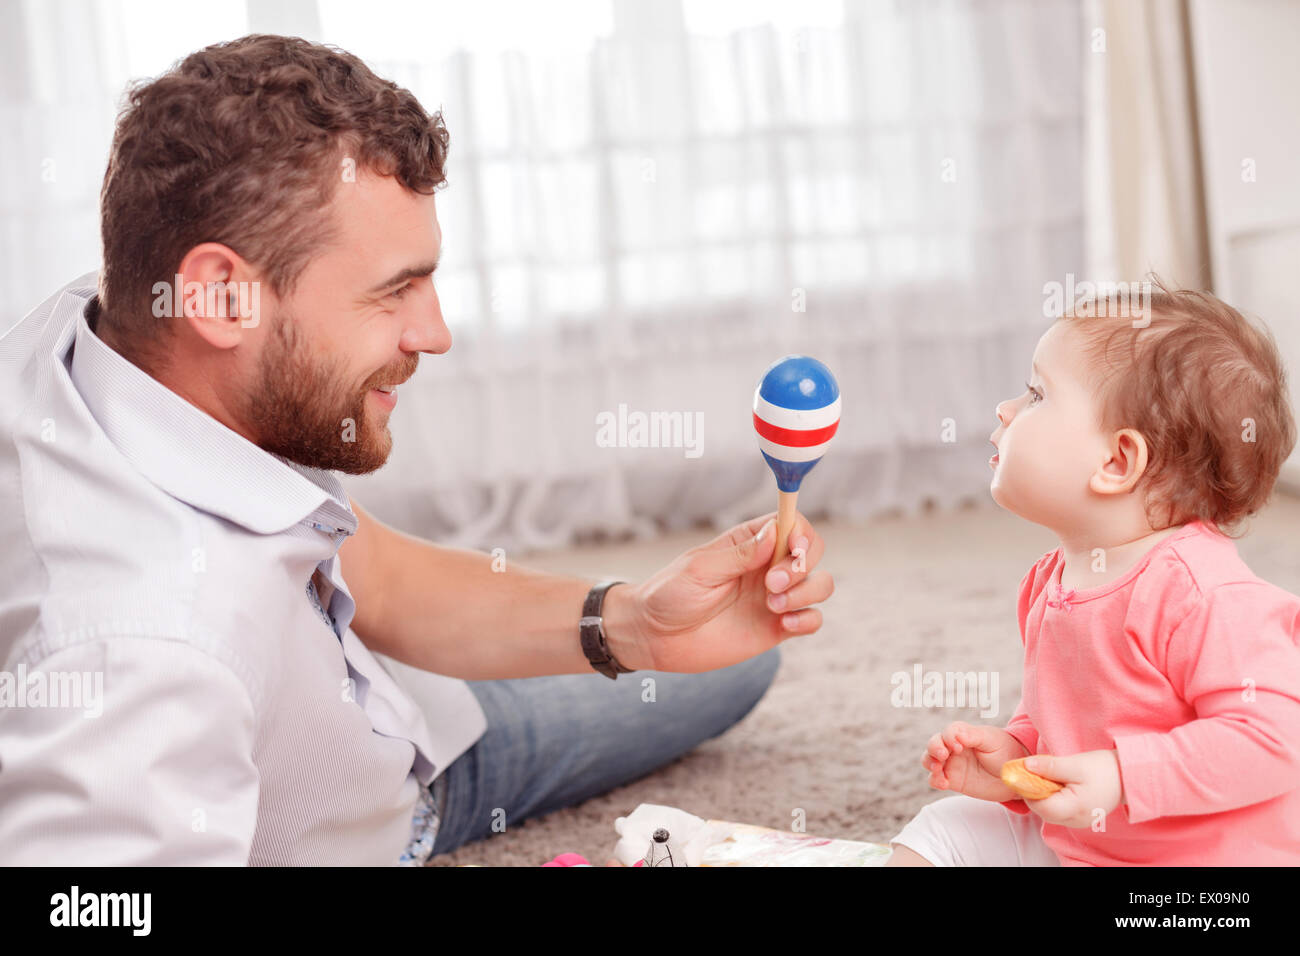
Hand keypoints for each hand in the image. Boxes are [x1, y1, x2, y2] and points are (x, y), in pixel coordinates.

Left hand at [609, 511, 832, 672]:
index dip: (801, 530)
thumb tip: (775, 532)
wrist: (654, 637)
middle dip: (801, 564)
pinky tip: (784, 623)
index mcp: (749, 542)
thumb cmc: (669, 595)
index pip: (791, 523)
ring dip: (806, 592)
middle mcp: (767, 566)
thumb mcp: (700, 568)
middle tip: (770, 583)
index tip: (793, 544)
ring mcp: (774, 597)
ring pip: (819, 584)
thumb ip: (740, 554)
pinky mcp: (776, 628)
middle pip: (812, 551)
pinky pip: (811, 619)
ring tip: (772, 605)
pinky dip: (808, 620)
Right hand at [922, 722, 1029, 801]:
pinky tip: (944, 783)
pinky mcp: (953, 781)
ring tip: (937, 769)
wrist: (1016, 776)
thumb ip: (973, 736)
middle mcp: (953, 748)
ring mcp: (952, 765)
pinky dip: (935, 780)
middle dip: (934, 748)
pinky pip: (936, 780)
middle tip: (942, 755)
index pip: (948, 731)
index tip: (958, 746)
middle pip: (933, 744)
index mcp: (963, 734)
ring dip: (929, 762)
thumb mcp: (992, 740)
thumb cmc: (1005, 752)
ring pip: (929, 760)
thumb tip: (957, 735)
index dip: (949, 737)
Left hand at [1020, 750, 1124, 827]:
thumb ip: (1050, 766)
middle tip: (1036, 772)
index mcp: (1075, 808)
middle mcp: (1075, 820)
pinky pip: (1058, 811)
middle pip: (1043, 810)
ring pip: (1049, 812)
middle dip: (1034, 792)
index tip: (1024, 772)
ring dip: (1044, 795)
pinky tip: (1058, 784)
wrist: (1128, 776)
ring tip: (1050, 776)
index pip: (1040, 805)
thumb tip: (1026, 766)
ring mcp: (1078, 821)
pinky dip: (1053, 798)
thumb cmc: (1104, 769)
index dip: (1028, 789)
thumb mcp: (1075, 764)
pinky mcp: (1079, 817)